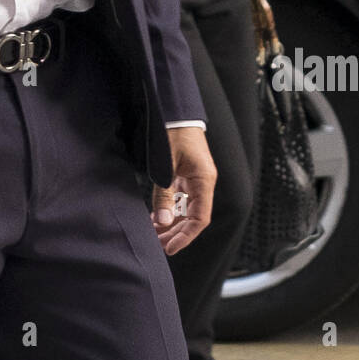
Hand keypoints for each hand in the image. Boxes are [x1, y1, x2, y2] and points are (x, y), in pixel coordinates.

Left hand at [151, 127, 216, 254]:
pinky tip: (157, 217)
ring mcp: (195, 178)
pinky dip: (169, 209)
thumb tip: (162, 221)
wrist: (176, 111)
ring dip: (171, 223)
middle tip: (158, 245)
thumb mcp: (166, 165)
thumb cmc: (173, 133)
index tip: (170, 247)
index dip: (186, 236)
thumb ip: (164, 193)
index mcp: (204, 181)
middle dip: (176, 233)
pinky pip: (181, 198)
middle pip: (193, 217)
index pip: (200, 218)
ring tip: (155, 234)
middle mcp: (203, 182)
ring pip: (186, 209)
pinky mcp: (187, 174)